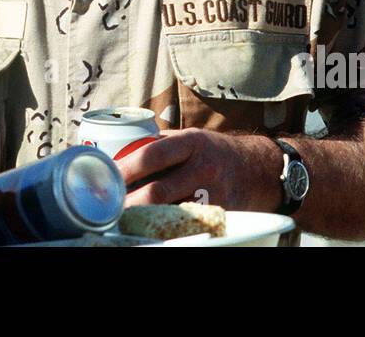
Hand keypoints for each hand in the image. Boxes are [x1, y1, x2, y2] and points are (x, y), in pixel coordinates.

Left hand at [115, 129, 282, 211]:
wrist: (257, 169)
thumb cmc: (213, 151)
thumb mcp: (189, 138)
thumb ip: (159, 145)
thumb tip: (119, 153)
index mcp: (191, 142)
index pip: (152, 155)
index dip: (126, 169)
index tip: (106, 178)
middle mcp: (204, 167)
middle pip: (159, 191)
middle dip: (130, 202)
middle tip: (109, 208)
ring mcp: (214, 193)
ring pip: (171, 211)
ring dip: (146, 217)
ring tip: (124, 218)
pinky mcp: (220, 214)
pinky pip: (187, 222)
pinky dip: (167, 224)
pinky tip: (152, 225)